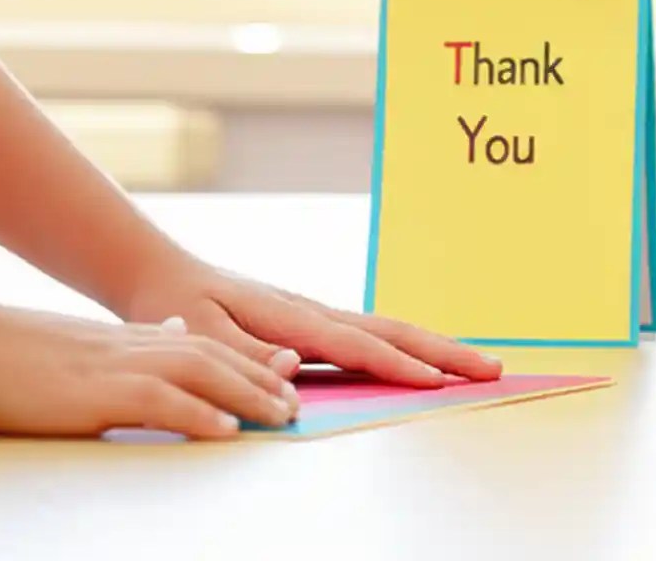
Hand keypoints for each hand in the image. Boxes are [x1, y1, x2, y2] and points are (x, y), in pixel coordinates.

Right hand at [0, 298, 299, 438]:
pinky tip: (226, 432)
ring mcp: (112, 365)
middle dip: (260, 380)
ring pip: (199, 373)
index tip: (280, 376)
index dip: (245, 362)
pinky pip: (157, 400)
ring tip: (282, 417)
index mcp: (123, 340)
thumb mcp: (75, 345)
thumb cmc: (0, 352)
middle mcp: (128, 346)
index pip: (200, 345)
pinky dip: (197, 415)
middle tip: (296, 403)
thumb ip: (125, 345)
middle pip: (213, 356)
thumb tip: (172, 332)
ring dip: (247, 395)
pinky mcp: (91, 391)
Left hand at [125, 261, 502, 387]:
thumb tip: (295, 367)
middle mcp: (313, 310)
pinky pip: (374, 334)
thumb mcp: (194, 334)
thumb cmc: (174, 307)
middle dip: (445, 350)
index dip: (397, 365)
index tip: (438, 382)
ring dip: (437, 347)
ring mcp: (318, 313)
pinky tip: (430, 361)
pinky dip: (411, 346)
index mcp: (289, 316)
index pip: (355, 344)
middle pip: (393, 329)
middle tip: (493, 368)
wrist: (162, 273)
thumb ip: (244, 353)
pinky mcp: (316, 321)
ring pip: (391, 328)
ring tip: (480, 365)